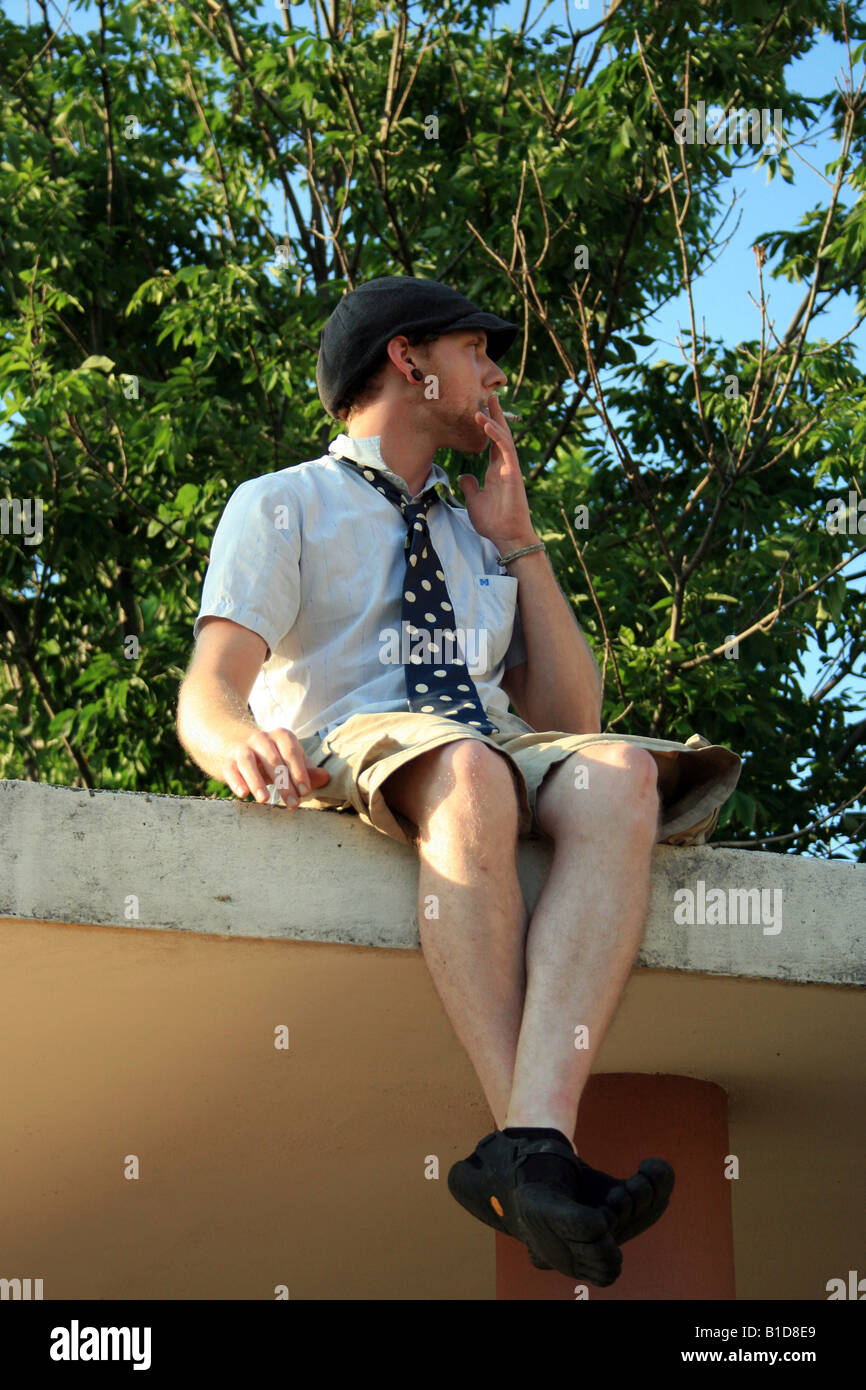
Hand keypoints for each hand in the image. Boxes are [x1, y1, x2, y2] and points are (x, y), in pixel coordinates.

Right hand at [222, 728, 329, 808]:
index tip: (305, 792)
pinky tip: (243, 794)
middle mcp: (261, 738)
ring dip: (257, 781)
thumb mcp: (290, 761)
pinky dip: (236, 781)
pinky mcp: (228, 760)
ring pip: (248, 762)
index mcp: (281, 736)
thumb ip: (307, 770)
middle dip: (284, 784)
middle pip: (273, 760)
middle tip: (292, 804)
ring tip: (265, 800)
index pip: (292, 753)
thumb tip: (326, 777)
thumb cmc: (271, 757)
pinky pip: (231, 769)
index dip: (299, 772)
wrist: (236, 744)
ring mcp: (242, 748)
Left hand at [458, 393, 536, 550]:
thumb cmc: (493, 521)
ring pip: (504, 437)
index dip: (488, 426)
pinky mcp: (513, 472)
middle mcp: (505, 466)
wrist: (506, 535)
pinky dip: (496, 435)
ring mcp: (510, 468)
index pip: (493, 443)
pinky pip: (505, 448)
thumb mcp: (475, 500)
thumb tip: (464, 476)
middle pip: (501, 434)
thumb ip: (471, 486)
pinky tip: (487, 424)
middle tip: (490, 395)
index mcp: (497, 470)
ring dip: (494, 419)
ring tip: (486, 402)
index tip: (481, 411)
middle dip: (496, 415)